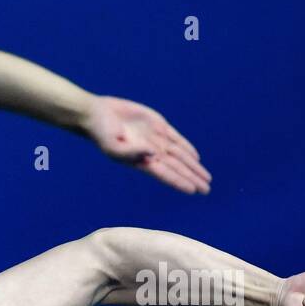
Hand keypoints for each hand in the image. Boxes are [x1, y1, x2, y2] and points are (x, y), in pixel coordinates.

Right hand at [84, 96, 210, 194]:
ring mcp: (156, 139)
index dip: (179, 182)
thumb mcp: (113, 146)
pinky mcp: (158, 125)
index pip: (165, 174)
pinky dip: (187, 148)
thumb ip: (132, 152)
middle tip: (206, 190)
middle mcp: (151, 153)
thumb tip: (152, 153)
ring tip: (206, 177)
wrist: (98, 114)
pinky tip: (195, 157)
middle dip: (192, 178)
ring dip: (193, 166)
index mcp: (141, 161)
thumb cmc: (101, 133)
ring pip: (180, 155)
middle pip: (177, 168)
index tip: (193, 190)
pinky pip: (177, 139)